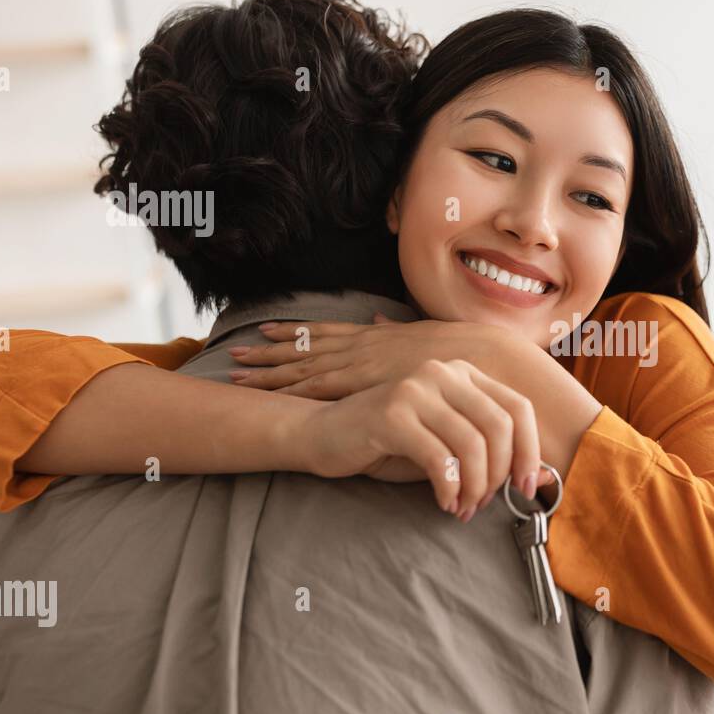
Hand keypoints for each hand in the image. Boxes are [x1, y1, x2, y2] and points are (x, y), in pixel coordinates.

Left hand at [227, 313, 511, 400]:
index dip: (295, 333)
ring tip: (236, 375)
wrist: (481, 359)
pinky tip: (268, 396)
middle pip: (304, 348)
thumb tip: (379, 317)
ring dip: (269, 372)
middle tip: (232, 352)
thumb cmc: (461, 351)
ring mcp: (360, 363)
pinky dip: (292, 392)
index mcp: (376, 334)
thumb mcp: (423, 334)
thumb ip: (397, 328)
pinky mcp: (365, 384)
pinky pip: (320, 389)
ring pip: (304, 368)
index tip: (268, 330)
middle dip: (269, 352)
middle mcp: (361, 345)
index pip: (326, 332)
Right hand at [291, 357, 549, 519]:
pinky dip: (449, 488)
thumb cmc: (388, 441)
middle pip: (500, 427)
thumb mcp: (444, 440)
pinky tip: (444, 501)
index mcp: (463, 374)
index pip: (518, 408)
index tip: (527, 487)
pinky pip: (440, 459)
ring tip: (462, 507)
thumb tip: (537, 474)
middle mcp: (443, 373)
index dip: (530, 451)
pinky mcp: (392, 414)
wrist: (323, 433)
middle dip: (499, 475)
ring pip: (472, 445)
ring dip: (474, 487)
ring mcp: (416, 390)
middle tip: (484, 503)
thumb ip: (484, 449)